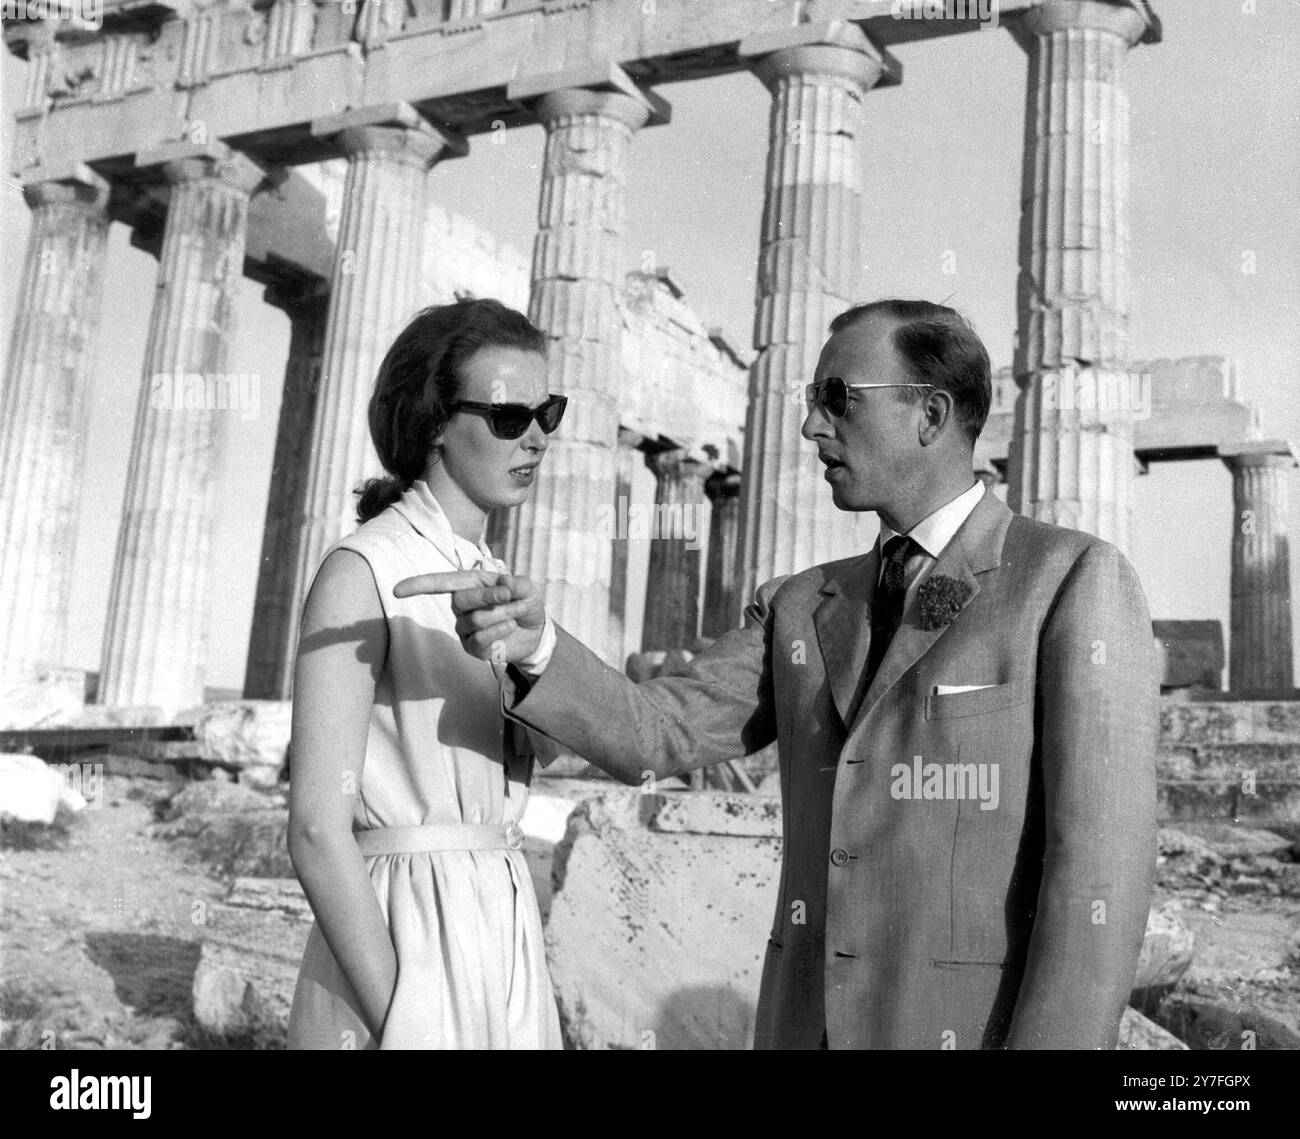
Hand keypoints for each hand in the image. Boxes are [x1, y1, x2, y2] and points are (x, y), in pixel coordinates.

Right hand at [393, 569, 545, 663]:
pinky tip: (511, 627)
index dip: (418, 586)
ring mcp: (465, 629)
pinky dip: (500, 630)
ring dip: (502, 614)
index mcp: (469, 585)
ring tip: (517, 612)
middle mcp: (461, 608)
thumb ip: (516, 584)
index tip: (397, 590)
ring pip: (475, 620)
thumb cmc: (524, 603)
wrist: (536, 631)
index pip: (439, 584)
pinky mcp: (473, 648)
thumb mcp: (527, 588)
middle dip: (487, 597)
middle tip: (509, 596)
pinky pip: (481, 639)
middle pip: (460, 600)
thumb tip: (504, 585)